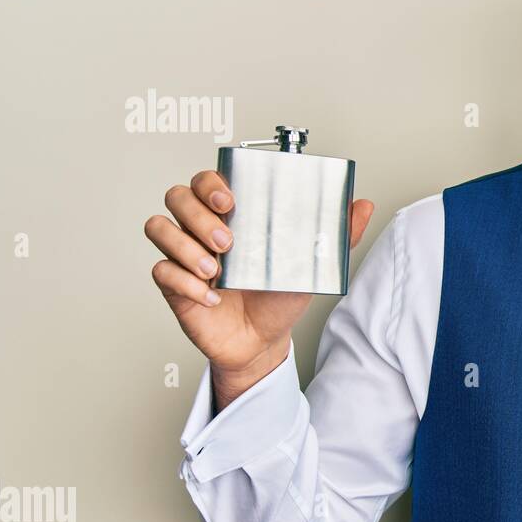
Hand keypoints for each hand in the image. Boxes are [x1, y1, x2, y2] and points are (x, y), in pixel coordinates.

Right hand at [146, 170, 374, 376]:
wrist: (264, 341)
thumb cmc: (279, 296)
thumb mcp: (311, 264)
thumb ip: (337, 235)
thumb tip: (362, 205)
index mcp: (231, 214)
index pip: (206, 180)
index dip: (210, 182)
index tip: (230, 199)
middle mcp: (201, 228)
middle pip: (177, 196)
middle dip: (199, 214)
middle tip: (229, 240)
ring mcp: (184, 254)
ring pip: (159, 226)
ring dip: (185, 245)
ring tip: (217, 269)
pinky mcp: (173, 284)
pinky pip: (161, 270)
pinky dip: (184, 281)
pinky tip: (211, 296)